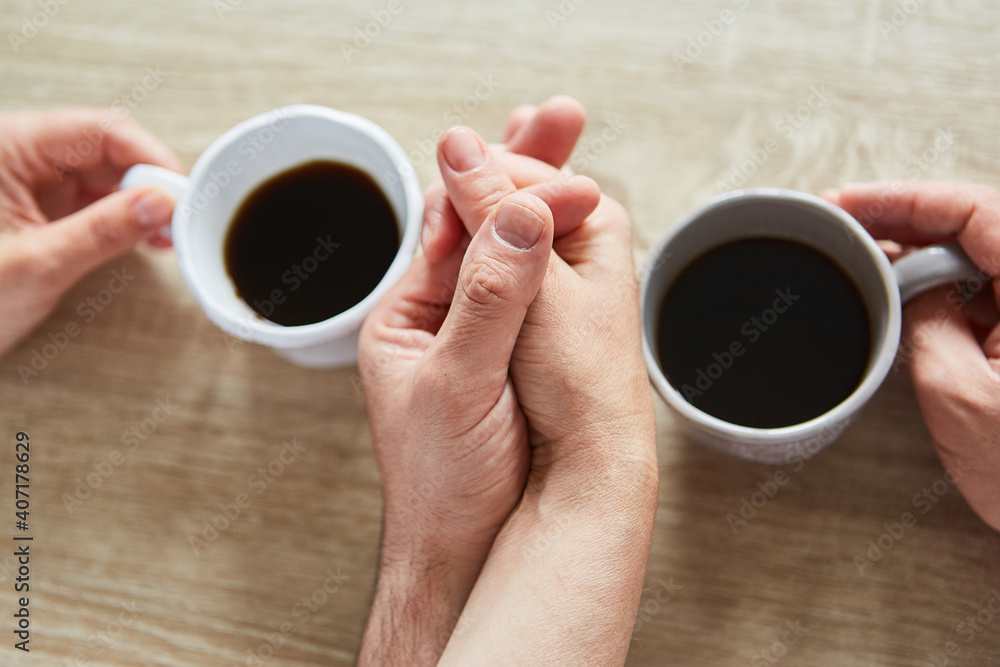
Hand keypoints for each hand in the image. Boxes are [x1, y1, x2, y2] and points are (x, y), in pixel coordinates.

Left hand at [0, 108, 180, 356]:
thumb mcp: (38, 265)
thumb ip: (104, 231)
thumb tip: (160, 204)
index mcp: (6, 147)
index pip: (100, 131)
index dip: (149, 158)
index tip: (180, 194)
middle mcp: (18, 156)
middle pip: (107, 150)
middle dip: (149, 184)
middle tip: (180, 220)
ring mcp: (28, 182)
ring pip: (105, 175)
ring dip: (140, 203)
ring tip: (166, 235)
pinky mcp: (37, 208)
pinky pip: (93, 200)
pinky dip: (123, 219)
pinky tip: (146, 238)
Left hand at [357, 97, 601, 664]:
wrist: (462, 550)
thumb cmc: (443, 480)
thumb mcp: (456, 385)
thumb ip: (487, 301)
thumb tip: (516, 212)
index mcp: (405, 313)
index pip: (451, 222)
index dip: (502, 186)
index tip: (562, 171)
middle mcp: (437, 311)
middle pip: (476, 218)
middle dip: (518, 165)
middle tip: (561, 112)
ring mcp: (474, 330)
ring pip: (504, 245)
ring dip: (536, 192)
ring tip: (567, 139)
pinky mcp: (508, 353)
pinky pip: (527, 285)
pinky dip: (549, 244)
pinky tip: (569, 219)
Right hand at [824, 181, 999, 530]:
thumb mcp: (961, 397)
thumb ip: (927, 323)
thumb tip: (910, 285)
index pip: (976, 210)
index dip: (903, 197)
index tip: (846, 203)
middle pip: (977, 226)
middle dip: (905, 223)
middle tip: (839, 229)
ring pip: (981, 258)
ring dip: (922, 260)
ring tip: (861, 266)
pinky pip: (989, 292)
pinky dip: (944, 290)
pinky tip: (903, 300)